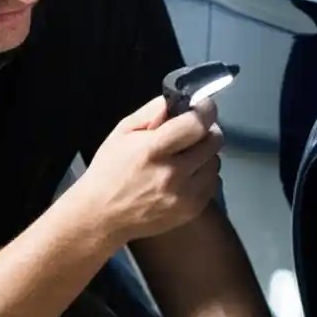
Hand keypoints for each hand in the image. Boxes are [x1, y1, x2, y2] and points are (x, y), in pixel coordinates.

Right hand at [71, 95, 223, 245]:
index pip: (196, 124)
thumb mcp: (122, 132)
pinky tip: (186, 176)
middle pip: (213, 142)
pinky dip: (203, 175)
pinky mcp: (191, 211)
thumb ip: (151, 112)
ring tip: (187, 156)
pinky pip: (212, 184)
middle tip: (194, 131)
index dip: (205, 110)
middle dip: (206, 130)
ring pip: (215, 163)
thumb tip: (177, 101)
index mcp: (153, 150)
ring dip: (205, 155)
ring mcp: (184, 195)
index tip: (204, 106)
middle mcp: (173, 174)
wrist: (102, 216)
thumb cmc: (109, 170)